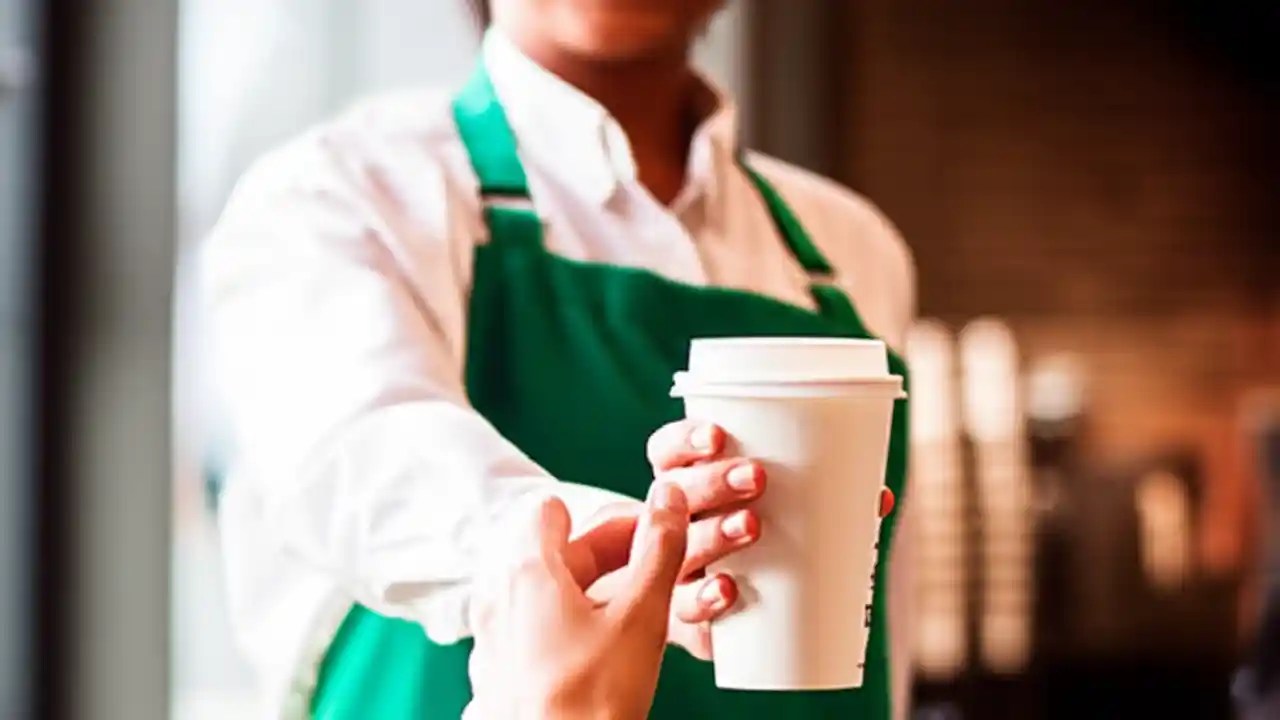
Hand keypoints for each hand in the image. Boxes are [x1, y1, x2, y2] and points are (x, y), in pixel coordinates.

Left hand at [465, 484, 689, 719]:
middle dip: (602, 563)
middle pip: (550, 557)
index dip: (599, 519)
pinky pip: (530, 635)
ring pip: (541, 598)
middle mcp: (498, 598)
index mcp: (527, 571)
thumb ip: (659, 551)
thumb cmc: (589, 700)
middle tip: (649, 582)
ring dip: (583, 599)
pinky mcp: (495, 677)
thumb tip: (667, 498)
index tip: (638, 541)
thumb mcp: (641, 617)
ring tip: (626, 625)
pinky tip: (594, 662)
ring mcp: (491, 640)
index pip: (550, 511)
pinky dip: (562, 634)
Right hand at [585, 420, 895, 659]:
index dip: (686, 439)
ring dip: (714, 533)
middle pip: (674, 492)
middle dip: (714, 480)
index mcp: (684, 485)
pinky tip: (728, 591)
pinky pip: (685, 611)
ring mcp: (672, 571)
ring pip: (679, 547)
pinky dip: (706, 601)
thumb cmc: (756, 546)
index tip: (719, 435)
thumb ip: (813, 500)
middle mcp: (669, 524)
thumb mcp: (775, 512)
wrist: (718, 613)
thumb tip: (876, 499)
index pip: (667, 452)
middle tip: (757, 476)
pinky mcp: (687, 617)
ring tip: (753, 525)